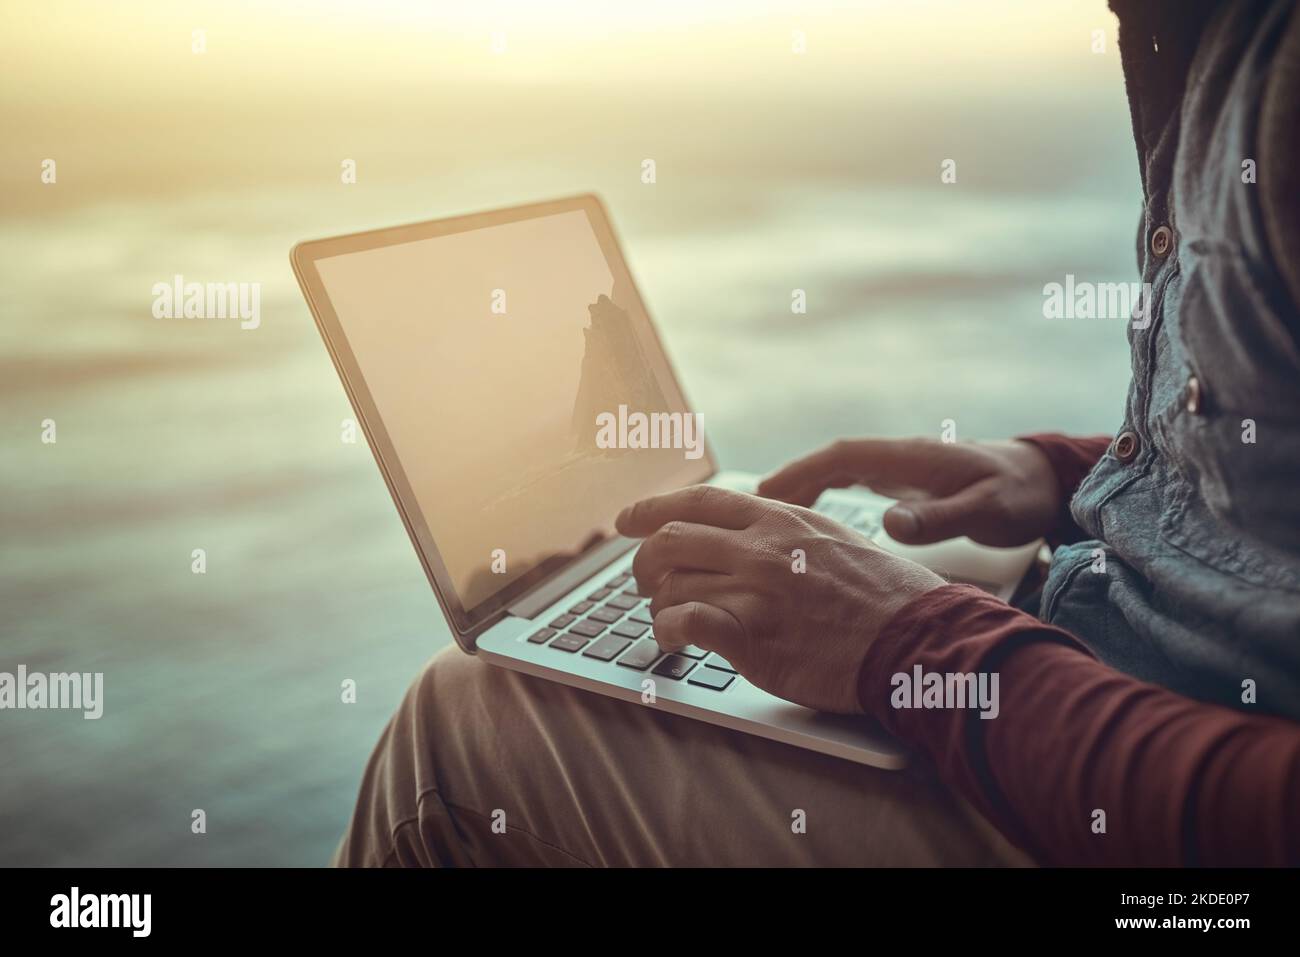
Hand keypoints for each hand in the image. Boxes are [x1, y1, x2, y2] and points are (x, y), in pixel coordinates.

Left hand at [615, 485, 943, 713]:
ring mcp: (755, 592)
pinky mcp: (753, 638)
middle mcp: (760, 549)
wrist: (918, 640)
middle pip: (669, 541)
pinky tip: (675, 640)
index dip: (652, 508)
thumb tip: (750, 532)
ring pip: (672, 586)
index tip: (627, 519)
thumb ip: (786, 531)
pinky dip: (669, 631)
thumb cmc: (887, 596)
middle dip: (644, 563)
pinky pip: (685, 623)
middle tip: (644, 581)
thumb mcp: (835, 538)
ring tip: (671, 621)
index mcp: (781, 520)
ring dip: (660, 606)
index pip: (698, 502)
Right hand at [757, 437, 1059, 546]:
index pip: (843, 457)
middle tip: (745, 509)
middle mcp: (897, 457)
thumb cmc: (1019, 494)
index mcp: (910, 457)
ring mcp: (897, 467)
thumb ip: (940, 518)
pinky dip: (820, 494)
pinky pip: (847, 482)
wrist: (1043, 481)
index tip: (768, 494)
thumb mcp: (987, 510)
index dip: (801, 473)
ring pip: (833, 472)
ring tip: (761, 515)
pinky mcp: (901, 481)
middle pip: (827, 463)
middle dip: (786, 482)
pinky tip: (804, 516)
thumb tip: (891, 525)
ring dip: (798, 488)